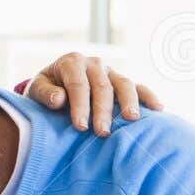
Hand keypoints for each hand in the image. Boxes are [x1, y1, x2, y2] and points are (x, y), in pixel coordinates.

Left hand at [26, 52, 161, 135]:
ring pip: (124, 84)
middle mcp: (94, 64)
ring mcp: (110, 71)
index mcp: (72, 62)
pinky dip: (148, 96)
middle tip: (102, 132)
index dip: (80, 106)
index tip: (81, 126)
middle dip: (103, 111)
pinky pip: (138, 87)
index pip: (78, 85)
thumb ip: (44, 93)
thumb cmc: (45, 90)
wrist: (53, 84)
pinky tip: (158, 108)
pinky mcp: (121, 81)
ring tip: (132, 120)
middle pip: (102, 87)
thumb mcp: (36, 89)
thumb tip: (59, 100)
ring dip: (129, 102)